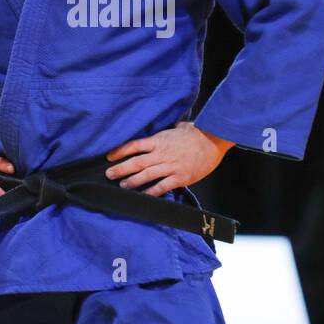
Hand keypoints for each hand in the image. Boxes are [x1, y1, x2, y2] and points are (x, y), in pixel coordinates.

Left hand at [104, 121, 233, 196]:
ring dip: (132, 182)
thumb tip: (170, 126)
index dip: (119, 151)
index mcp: (159, 140)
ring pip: (146, 175)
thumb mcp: (179, 127)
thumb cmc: (197, 133)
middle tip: (109, 175)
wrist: (214, 140)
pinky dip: (151, 192)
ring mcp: (170, 166)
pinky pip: (162, 187)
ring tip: (122, 186)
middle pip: (136, 162)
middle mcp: (162, 153)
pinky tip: (142, 197)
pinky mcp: (180, 177)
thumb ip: (169, 130)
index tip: (109, 157)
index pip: (134, 145)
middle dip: (120, 169)